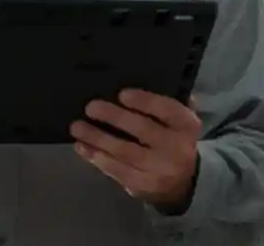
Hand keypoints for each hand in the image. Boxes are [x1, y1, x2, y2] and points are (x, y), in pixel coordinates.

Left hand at [71, 90, 201, 212]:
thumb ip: (164, 102)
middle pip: (143, 130)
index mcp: (186, 125)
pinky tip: (82, 146)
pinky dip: (96, 158)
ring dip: (98, 138)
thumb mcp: (177, 120)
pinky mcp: (143, 185)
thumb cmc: (171, 138)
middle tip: (91, 107)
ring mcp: (160, 170)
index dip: (145, 101)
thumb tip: (144, 78)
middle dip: (115, 117)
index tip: (122, 94)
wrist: (182, 183)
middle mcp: (177, 148)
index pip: (168, 110)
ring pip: (125, 152)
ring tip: (77, 127)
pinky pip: (117, 170)